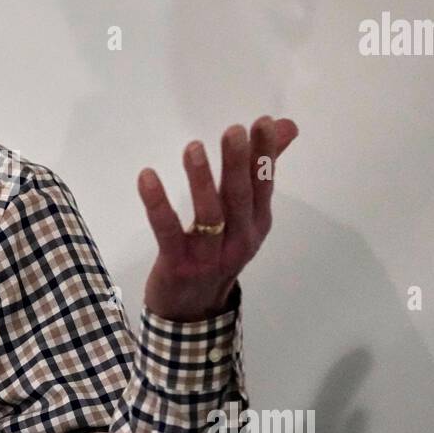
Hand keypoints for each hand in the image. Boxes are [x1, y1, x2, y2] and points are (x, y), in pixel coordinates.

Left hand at [136, 115, 298, 321]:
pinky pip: (168, 232)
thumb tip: (286, 126)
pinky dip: (158, 204)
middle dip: (238, 164)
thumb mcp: (245, 215)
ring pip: (209, 216)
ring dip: (202, 181)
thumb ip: (261, 169)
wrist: (192, 310)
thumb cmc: (219, 250)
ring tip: (193, 148)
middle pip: (240, 198)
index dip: (264, 155)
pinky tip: (147, 177)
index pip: (263, 185)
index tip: (262, 122)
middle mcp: (239, 240)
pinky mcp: (178, 264)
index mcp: (256, 224)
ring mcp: (209, 255)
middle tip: (233, 130)